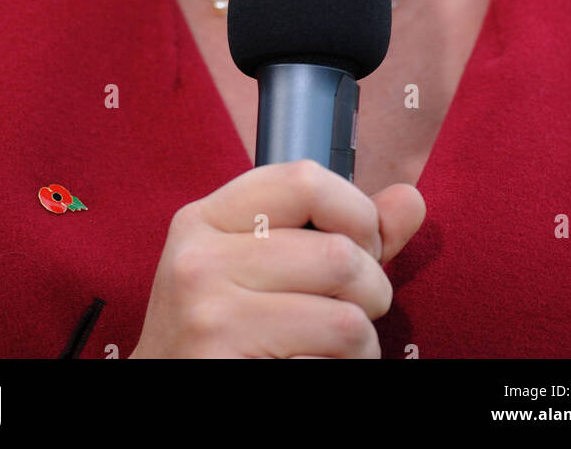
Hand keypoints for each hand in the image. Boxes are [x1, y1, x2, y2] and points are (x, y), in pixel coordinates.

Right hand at [128, 159, 425, 358]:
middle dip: (372, 291)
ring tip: (337, 350)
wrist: (159, 392)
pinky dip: (340, 374)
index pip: (305, 178)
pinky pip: (327, 366)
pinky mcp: (225, 367)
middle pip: (340, 255)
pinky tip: (310, 369)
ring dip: (363, 345)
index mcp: (206, 219)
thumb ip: (337, 230)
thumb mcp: (260, 266)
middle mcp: (199, 261)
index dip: (357, 212)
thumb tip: (410, 200)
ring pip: (347, 321)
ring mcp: (208, 319)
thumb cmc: (221, 332)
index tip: (361, 246)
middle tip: (353, 312)